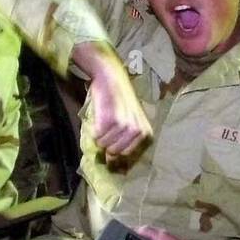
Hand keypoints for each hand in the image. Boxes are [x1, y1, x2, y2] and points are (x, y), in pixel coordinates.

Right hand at [74, 41, 153, 158]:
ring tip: (103, 121)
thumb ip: (124, 141)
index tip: (111, 138)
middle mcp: (137, 131)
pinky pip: (97, 137)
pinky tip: (99, 118)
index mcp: (145, 132)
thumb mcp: (130, 120)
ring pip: (104, 145)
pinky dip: (94, 131)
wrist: (112, 78)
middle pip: (114, 152)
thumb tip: (111, 161)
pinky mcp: (110, 121)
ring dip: (99, 137)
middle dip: (106, 143)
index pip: (126, 154)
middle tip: (106, 127)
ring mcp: (124, 126)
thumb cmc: (120, 100)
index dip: (114, 149)